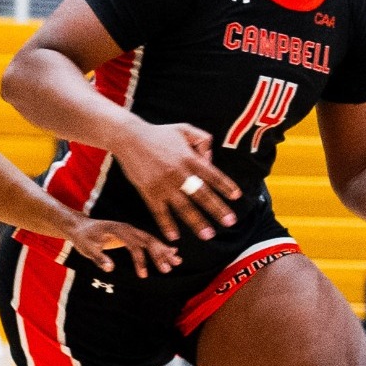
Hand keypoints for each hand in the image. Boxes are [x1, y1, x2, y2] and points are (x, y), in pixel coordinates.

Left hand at [64, 217, 181, 276]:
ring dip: (164, 251)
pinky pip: (148, 241)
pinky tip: (172, 253)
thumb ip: (99, 258)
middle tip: (168, 269)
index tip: (143, 275)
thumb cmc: (83, 238)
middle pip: (148, 240)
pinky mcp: (132, 234)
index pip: (133, 245)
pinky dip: (160, 247)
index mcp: (118, 230)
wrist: (80, 226)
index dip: (140, 261)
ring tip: (177, 262)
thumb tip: (110, 269)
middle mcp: (128, 228)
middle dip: (159, 255)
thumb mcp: (87, 249)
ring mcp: (131, 230)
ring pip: (151, 240)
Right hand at [110, 122, 240, 241]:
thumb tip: (210, 159)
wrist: (129, 137)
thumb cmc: (159, 133)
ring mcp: (163, 184)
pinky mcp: (149, 191)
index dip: (226, 186)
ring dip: (197, 222)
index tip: (236, 197)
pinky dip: (166, 224)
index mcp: (189, 158)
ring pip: (183, 207)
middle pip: (202, 195)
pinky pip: (159, 212)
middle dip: (217, 210)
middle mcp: (179, 173)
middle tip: (230, 222)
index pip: (213, 175)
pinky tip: (174, 236)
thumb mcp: (184, 129)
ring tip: (208, 235)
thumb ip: (203, 140)